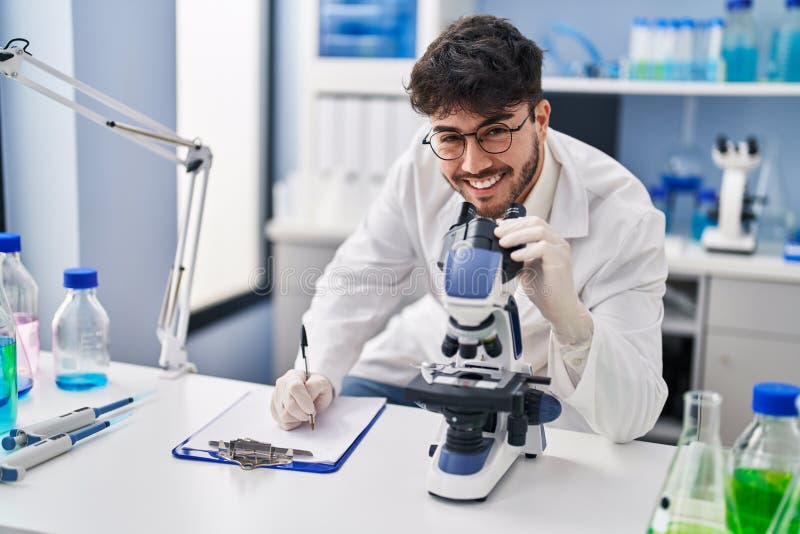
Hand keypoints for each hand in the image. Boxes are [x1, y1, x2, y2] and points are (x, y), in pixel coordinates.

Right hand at [270, 370, 333, 429]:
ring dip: (299, 418)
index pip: (294, 387)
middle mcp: (281, 385)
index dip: (303, 401)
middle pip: (289, 405)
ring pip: (285, 416)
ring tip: (304, 412)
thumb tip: (307, 398)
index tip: (311, 410)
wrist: (312, 392)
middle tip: (312, 412)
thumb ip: (315, 387)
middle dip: (304, 413)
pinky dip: (293, 423)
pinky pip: (283, 423)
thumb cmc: (317, 388)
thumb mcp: (322, 383)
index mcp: (293, 375)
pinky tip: (297, 415)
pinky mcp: (274, 410)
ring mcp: (275, 397)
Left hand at [494, 216, 592, 344]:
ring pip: (540, 231)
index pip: (533, 222)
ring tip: (503, 243)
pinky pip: (543, 247)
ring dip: (518, 235)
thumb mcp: (525, 269)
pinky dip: (527, 250)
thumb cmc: (544, 290)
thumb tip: (498, 250)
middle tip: (498, 234)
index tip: (499, 228)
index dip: (515, 222)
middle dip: (514, 226)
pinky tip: (515, 256)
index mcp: (550, 241)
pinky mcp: (561, 260)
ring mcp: (561, 250)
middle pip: (536, 222)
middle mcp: (557, 242)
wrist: (559, 308)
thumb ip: (517, 256)